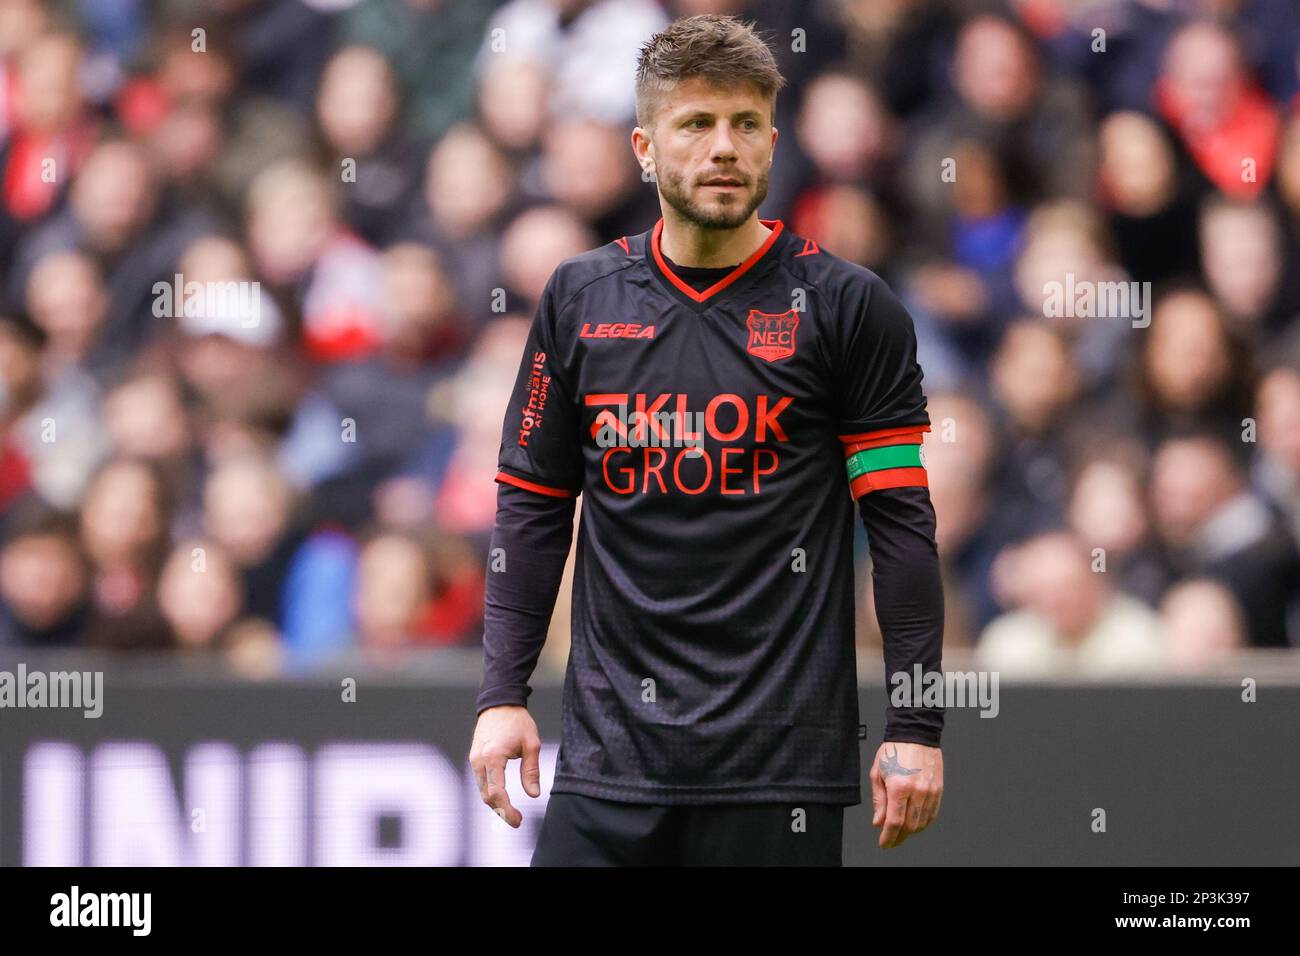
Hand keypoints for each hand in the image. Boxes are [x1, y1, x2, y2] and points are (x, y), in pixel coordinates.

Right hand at [469, 705, 541, 827]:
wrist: (499, 702)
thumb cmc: (518, 721)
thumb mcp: (531, 744)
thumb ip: (531, 770)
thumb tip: (534, 795)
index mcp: (493, 757)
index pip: (497, 793)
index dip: (507, 811)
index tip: (518, 821)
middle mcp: (479, 760)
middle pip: (486, 796)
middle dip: (501, 811)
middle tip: (517, 820)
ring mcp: (474, 759)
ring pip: (482, 790)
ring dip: (495, 803)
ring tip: (511, 811)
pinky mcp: (474, 757)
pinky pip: (480, 781)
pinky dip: (490, 792)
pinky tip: (502, 797)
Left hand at [869, 741, 942, 848]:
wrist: (915, 734)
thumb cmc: (895, 750)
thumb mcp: (877, 773)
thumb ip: (878, 800)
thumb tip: (879, 821)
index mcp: (899, 786)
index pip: (895, 822)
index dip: (889, 837)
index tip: (884, 843)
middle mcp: (917, 791)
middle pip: (910, 827)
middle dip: (899, 837)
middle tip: (891, 840)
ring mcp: (930, 791)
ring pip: (922, 823)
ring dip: (911, 832)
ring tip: (901, 832)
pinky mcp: (938, 790)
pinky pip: (932, 814)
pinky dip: (923, 823)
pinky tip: (915, 823)